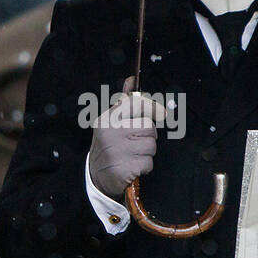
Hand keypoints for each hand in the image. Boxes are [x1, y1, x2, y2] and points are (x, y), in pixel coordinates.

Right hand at [88, 75, 165, 200]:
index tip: (161, 114)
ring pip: (151, 145)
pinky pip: (148, 163)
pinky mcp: (124, 169)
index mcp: (107, 119)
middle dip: (148, 136)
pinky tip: (133, 167)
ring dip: (147, 152)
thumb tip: (132, 79)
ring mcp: (117, 151)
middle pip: (149, 127)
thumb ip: (124, 102)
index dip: (152, 108)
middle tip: (136, 143)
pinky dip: (144, 167)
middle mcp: (110, 133)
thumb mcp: (111, 122)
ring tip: (133, 155)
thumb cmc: (109, 146)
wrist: (95, 177)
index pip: (135, 104)